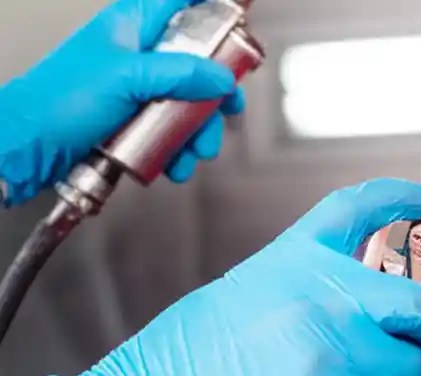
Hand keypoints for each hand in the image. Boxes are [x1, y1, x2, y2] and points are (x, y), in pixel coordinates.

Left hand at [0, 0, 244, 205]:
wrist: (26, 146)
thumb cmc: (59, 101)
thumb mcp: (127, 78)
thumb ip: (181, 73)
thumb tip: (222, 78)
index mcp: (133, 25)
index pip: (183, 2)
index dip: (215, 10)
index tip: (241, 28)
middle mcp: (137, 51)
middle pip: (197, 59)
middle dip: (215, 90)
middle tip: (227, 108)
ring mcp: (135, 86)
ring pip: (186, 99)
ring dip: (198, 130)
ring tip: (195, 151)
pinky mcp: (131, 117)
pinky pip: (168, 128)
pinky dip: (178, 147)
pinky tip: (176, 162)